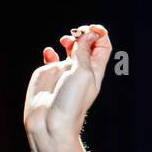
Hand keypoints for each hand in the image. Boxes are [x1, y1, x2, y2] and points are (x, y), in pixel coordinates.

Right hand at [23, 23, 112, 151]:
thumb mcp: (82, 72)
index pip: (103, 46)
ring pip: (70, 48)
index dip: (99, 34)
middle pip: (87, 44)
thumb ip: (84, 52)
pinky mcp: (48, 73)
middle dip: (82, 34)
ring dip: (68, 39)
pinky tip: (49, 53)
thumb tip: (89, 34)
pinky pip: (51, 57)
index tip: (90, 28)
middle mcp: (81, 70)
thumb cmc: (70, 102)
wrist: (50, 122)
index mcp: (95, 70)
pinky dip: (50, 51)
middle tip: (75, 34)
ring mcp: (64, 71)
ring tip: (65, 41)